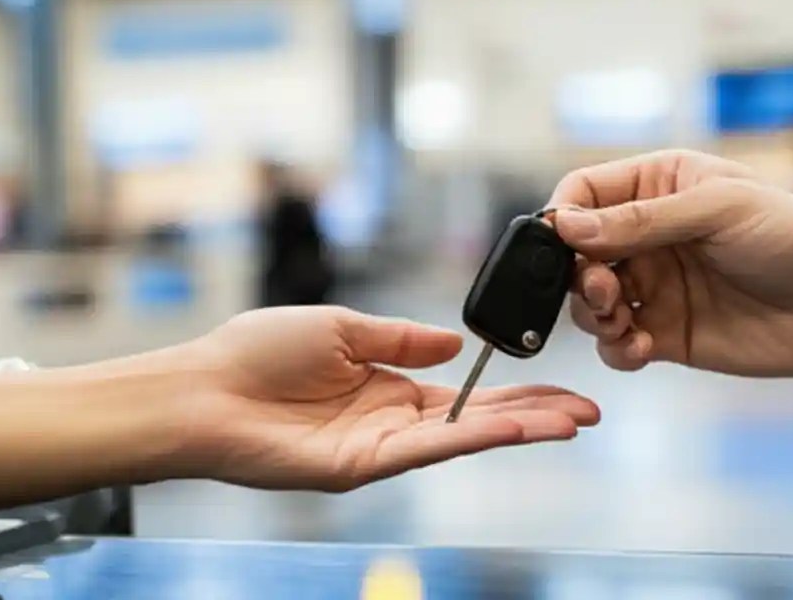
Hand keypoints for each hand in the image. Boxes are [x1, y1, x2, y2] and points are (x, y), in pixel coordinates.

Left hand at [180, 307, 599, 491]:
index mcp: (392, 387)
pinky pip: (430, 448)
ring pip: (466, 438)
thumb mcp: (343, 326)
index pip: (470, 393)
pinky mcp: (362, 466)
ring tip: (572, 421)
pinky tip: (516, 428)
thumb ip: (403, 338)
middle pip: (482, 420)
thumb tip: (458, 341)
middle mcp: (395, 422)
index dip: (518, 389)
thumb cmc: (256, 353)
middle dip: (538, 415)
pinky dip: (476, 437)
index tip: (563, 384)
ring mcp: (382, 448)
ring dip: (522, 430)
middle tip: (591, 412)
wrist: (201, 387)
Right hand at [548, 150, 792, 393]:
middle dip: (577, 272)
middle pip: (578, 251)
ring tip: (621, 319)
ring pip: (589, 300)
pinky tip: (639, 348)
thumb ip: (643, 219)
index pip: (586, 190)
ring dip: (593, 312)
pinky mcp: (667, 334)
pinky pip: (617, 345)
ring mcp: (657, 286)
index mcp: (662, 184)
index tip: (561, 242)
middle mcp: (652, 234)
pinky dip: (615, 349)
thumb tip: (567, 225)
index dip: (564, 214)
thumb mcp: (721, 210)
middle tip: (604, 289)